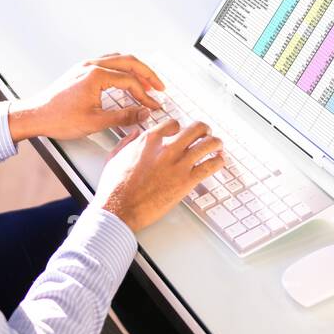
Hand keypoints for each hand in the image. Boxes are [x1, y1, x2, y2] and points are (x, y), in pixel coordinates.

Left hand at [8, 53, 165, 141]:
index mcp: (96, 75)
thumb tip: (144, 114)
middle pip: (129, 62)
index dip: (145, 95)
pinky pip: (108, 62)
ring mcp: (85, 65)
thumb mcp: (95, 122)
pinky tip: (125, 78)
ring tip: (146, 82)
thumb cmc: (59, 118)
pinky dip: (122, 69)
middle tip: (160, 86)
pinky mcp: (81, 70)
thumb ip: (123, 117)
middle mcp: (91, 65)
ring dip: (135, 70)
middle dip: (147, 74)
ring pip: (119, 59)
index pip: (130, 81)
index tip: (153, 105)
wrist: (35, 115)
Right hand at [94, 121, 223, 231]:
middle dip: (204, 130)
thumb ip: (125, 143)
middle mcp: (166, 149)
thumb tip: (133, 133)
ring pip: (207, 144)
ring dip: (216, 143)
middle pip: (196, 129)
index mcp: (148, 141)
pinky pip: (210, 166)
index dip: (180, 127)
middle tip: (206, 135)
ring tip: (218, 146)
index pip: (173, 124)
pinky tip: (219, 162)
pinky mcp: (186, 181)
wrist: (119, 210)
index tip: (182, 132)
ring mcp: (178, 165)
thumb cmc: (114, 188)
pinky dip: (218, 161)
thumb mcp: (114, 158)